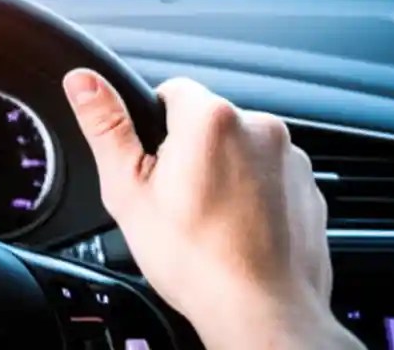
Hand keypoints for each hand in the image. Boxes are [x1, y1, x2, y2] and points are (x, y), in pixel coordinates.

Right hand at [62, 70, 362, 349]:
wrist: (262, 313)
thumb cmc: (196, 260)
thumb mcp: (129, 191)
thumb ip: (106, 127)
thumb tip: (83, 81)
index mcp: (210, 118)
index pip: (171, 91)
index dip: (154, 130)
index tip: (155, 169)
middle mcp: (260, 127)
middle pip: (208, 122)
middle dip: (190, 153)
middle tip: (178, 201)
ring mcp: (292, 158)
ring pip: (240, 150)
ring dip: (225, 172)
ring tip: (211, 221)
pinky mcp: (310, 187)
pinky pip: (270, 177)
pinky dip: (255, 195)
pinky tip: (239, 229)